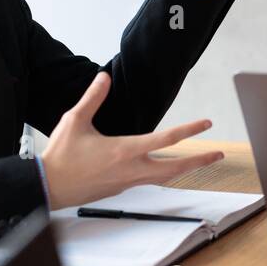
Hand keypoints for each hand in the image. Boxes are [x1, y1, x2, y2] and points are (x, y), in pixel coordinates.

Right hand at [41, 72, 224, 207]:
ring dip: (185, 168)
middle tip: (219, 154)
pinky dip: (165, 173)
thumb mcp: (74, 121)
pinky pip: (150, 180)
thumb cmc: (60, 156)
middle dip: (200, 160)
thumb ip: (93, 98)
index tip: (206, 123)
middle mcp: (131, 169)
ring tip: (201, 161)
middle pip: (176, 167)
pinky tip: (169, 167)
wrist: (47, 188)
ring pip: (165, 176)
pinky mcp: (122, 188)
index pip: (166, 139)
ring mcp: (128, 182)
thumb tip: (104, 77)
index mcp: (124, 150)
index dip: (189, 130)